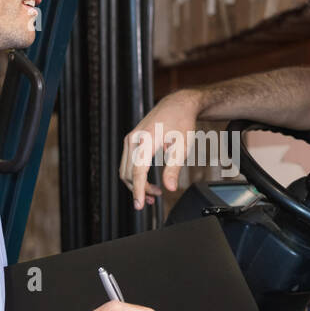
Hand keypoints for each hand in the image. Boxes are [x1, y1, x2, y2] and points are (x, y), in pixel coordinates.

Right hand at [119, 90, 200, 209]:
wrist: (177, 105)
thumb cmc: (182, 123)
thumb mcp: (183, 146)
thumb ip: (174, 168)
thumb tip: (170, 187)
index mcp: (146, 139)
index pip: (138, 171)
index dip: (138, 190)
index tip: (139, 205)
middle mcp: (133, 139)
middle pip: (129, 173)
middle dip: (139, 189)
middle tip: (154, 198)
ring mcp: (130, 139)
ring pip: (125, 170)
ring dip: (136, 184)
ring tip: (153, 193)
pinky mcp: (130, 141)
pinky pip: (127, 163)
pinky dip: (135, 175)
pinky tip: (147, 182)